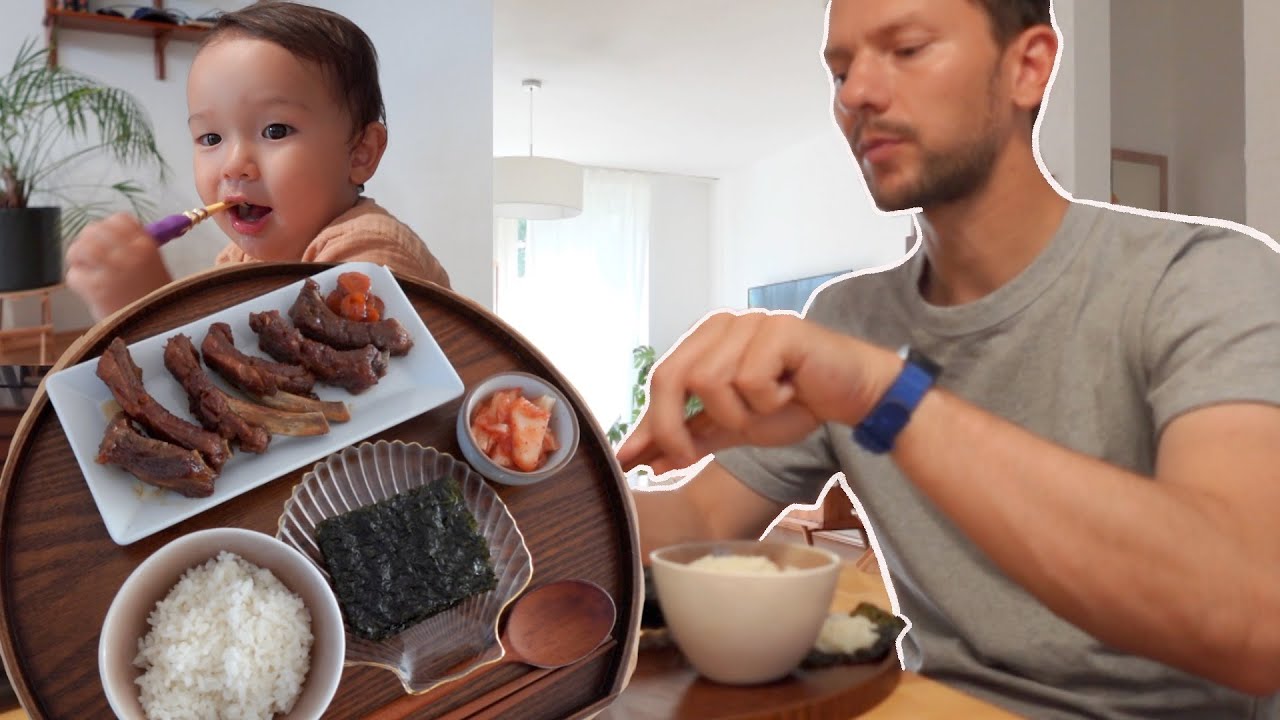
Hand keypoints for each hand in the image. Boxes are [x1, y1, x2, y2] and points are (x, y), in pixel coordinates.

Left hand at [65, 213, 172, 320]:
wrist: (160, 330)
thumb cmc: (157, 300)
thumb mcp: (156, 268)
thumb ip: (136, 250)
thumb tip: (109, 238)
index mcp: (147, 246)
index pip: (120, 219)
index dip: (109, 228)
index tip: (108, 241)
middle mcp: (130, 254)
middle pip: (94, 230)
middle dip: (87, 241)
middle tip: (90, 256)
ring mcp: (112, 271)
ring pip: (80, 248)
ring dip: (78, 258)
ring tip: (85, 269)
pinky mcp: (97, 290)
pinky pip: (75, 275)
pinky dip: (78, 281)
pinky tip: (89, 290)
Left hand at [616, 311, 901, 474]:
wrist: (853, 395)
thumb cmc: (795, 404)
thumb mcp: (733, 427)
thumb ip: (691, 437)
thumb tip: (644, 459)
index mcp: (706, 339)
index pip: (662, 379)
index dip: (647, 422)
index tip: (630, 459)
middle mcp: (723, 324)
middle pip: (673, 377)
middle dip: (674, 427)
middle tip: (690, 458)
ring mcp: (750, 322)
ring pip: (711, 383)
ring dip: (737, 414)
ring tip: (767, 408)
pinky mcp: (779, 329)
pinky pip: (749, 380)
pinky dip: (767, 401)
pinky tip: (789, 392)